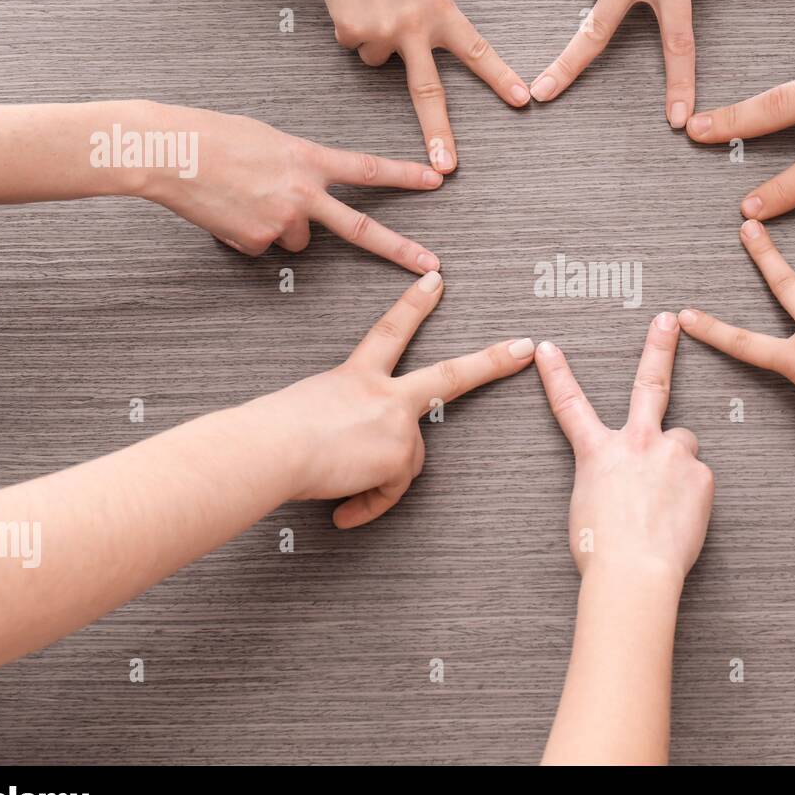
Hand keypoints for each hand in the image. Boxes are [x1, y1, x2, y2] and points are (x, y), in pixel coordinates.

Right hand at [134, 103, 442, 270]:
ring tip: (247, 200)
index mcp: (308, 159)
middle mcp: (302, 193)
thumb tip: (307, 197)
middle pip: (361, 228)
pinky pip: (262, 246)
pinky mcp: (255, 241)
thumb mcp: (271, 141)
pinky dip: (249, 234)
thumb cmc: (215, 136)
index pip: (368, 169)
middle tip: (432, 266)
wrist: (171, 152)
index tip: (435, 180)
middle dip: (399, 249)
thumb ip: (300, 167)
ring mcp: (280, 221)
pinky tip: (228, 211)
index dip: (405, 175)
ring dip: (281, 227)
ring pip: (298, 240)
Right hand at [246, 271, 535, 526]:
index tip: (435, 281)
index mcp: (356, 376)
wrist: (270, 448)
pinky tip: (344, 513)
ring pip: (407, 462)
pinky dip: (369, 505)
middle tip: (524, 347)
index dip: (413, 306)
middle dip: (491, 361)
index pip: (389, 333)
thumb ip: (345, 423)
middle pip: (450, 376)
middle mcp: (383, 393)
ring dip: (377, 483)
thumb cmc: (271, 434)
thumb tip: (361, 452)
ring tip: (337, 483)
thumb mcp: (310, 411)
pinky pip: (392, 491)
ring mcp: (396, 422)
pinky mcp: (399, 455)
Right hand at [303, 0, 528, 171]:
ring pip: (378, 60)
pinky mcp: (350, 31)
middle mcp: (415, 27)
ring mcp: (381, 32)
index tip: (522, 100)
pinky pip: (352, 42)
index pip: (477, 51)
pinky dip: (349, 25)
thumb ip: (430, 11)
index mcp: (441, 9)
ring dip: (372, 37)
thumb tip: (422, 42)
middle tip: (448, 168)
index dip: (499, 77)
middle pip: (429, 93)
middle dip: (438, 134)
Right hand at [534, 312, 713, 584]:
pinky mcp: (701, 474)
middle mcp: (637, 442)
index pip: (571, 405)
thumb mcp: (587, 506)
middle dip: (658, 348)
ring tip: (667, 499)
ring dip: (678, 461)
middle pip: (650, 384)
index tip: (546, 348)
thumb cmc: (601, 549)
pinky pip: (699, 478)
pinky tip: (679, 517)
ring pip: (682, 445)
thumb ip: (608, 478)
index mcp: (598, 452)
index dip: (557, 374)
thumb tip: (628, 478)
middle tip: (666, 319)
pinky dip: (692, 493)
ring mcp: (672, 454)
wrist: (634, 572)